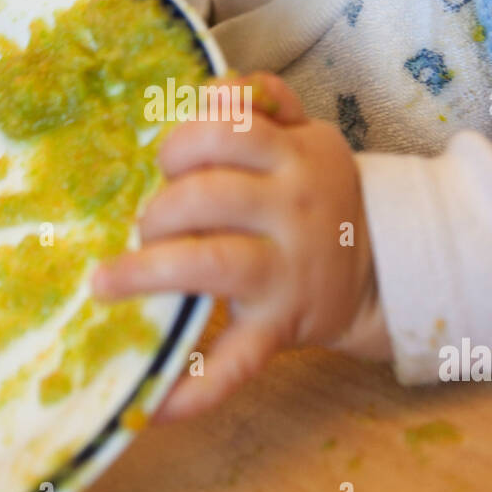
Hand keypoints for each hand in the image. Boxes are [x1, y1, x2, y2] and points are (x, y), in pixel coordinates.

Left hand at [91, 70, 381, 418]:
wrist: (384, 266)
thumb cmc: (321, 195)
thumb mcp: (310, 136)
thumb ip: (267, 102)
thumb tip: (218, 86)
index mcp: (295, 155)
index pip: (225, 128)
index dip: (181, 141)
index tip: (171, 163)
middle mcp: (294, 208)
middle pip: (205, 194)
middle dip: (159, 205)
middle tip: (149, 222)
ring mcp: (287, 271)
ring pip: (210, 263)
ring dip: (148, 269)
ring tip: (107, 281)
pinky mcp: (281, 326)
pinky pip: (236, 363)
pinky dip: (193, 391)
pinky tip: (151, 406)